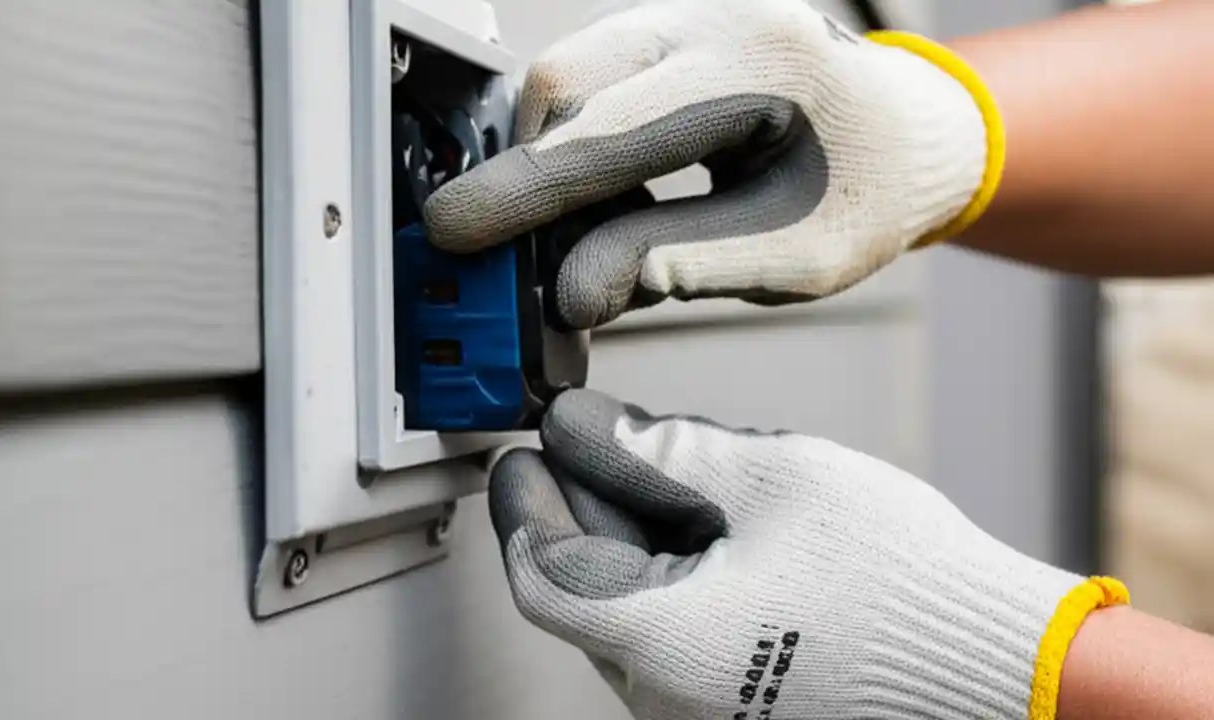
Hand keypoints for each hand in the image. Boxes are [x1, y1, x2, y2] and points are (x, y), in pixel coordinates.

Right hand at [424, 0, 1003, 328]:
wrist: (915, 137)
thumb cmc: (873, 193)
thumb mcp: (797, 256)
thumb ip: (680, 264)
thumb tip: (572, 290)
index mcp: (765, 65)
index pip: (612, 125)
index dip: (525, 187)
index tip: (459, 231)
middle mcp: (721, 17)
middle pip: (569, 78)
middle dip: (528, 171)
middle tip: (510, 253)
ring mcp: (694, 14)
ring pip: (570, 73)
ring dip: (550, 157)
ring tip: (572, 237)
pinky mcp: (676, 32)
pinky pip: (594, 77)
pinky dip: (577, 142)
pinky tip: (598, 200)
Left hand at [490, 389, 1127, 718]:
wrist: (998, 664)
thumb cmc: (896, 578)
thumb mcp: (768, 479)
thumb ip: (659, 450)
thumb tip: (580, 426)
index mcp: (660, 644)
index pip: (540, 574)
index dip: (522, 506)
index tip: (523, 451)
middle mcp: (668, 696)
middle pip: (586, 587)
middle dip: (583, 505)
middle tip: (595, 436)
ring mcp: (704, 708)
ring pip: (631, 607)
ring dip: (633, 535)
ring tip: (669, 470)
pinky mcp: (738, 704)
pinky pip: (678, 632)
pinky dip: (675, 572)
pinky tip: (709, 520)